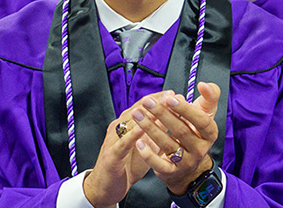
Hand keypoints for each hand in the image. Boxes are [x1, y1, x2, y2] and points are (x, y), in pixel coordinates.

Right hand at [82, 93, 163, 207]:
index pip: (143, 107)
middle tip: (171, 95)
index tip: (176, 94)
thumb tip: (173, 120)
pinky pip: (122, 144)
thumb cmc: (126, 166)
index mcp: (127, 125)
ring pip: (129, 123)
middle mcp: (119, 128)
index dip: (159, 100)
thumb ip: (156, 134)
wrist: (106, 188)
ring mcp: (113, 141)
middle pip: (137, 110)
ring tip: (159, 107)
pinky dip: (132, 136)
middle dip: (154, 102)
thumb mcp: (145, 147)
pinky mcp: (111, 156)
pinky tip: (142, 130)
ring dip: (144, 114)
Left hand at [132, 82, 219, 194]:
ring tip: (137, 114)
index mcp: (210, 133)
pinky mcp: (172, 172)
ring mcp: (186, 162)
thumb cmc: (195, 131)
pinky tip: (138, 142)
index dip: (185, 109)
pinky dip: (148, 154)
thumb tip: (203, 84)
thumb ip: (210, 96)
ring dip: (150, 128)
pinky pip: (159, 164)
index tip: (169, 97)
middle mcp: (200, 149)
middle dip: (162, 114)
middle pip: (181, 131)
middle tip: (147, 102)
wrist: (189, 166)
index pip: (200, 120)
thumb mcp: (206, 114)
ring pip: (167, 144)